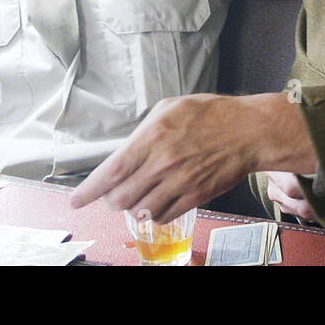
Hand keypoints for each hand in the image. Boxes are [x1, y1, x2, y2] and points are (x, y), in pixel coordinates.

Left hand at [70, 92, 316, 222]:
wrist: (249, 131)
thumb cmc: (211, 114)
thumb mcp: (170, 108)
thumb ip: (144, 131)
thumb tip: (125, 152)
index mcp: (152, 137)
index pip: (110, 172)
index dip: (88, 191)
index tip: (76, 200)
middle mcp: (162, 164)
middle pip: (120, 198)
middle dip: (111, 200)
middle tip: (113, 194)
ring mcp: (179, 183)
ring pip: (140, 211)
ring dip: (134, 207)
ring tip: (139, 195)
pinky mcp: (195, 196)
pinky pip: (163, 216)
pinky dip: (155, 213)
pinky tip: (158, 201)